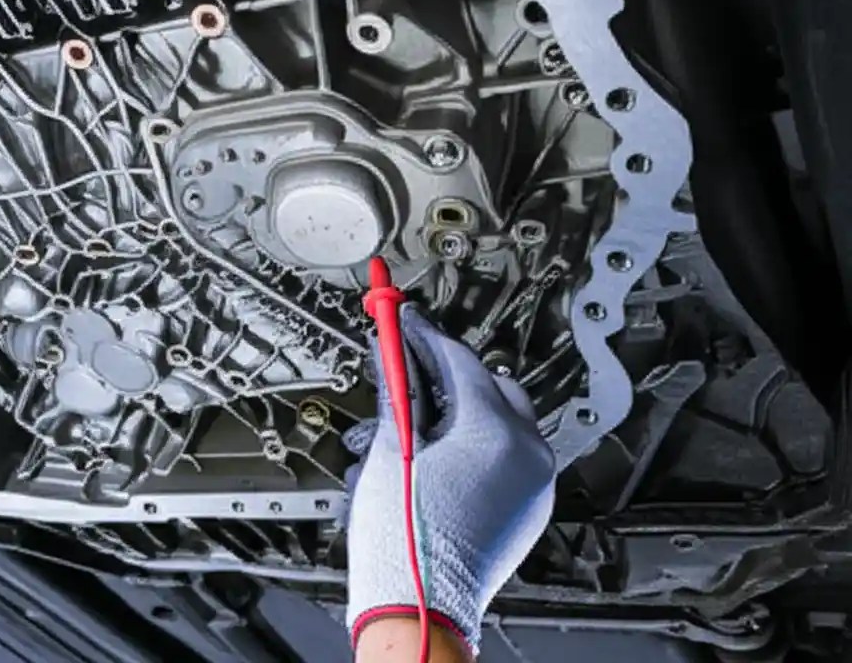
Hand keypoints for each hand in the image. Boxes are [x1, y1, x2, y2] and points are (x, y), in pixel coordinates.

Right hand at [344, 304, 554, 652]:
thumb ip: (399, 393)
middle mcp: (528, 452)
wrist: (420, 606)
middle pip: (491, 384)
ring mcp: (536, 482)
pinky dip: (480, 443)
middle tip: (410, 370)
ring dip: (466, 409)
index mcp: (494, 433)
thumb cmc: (404, 541)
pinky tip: (441, 454)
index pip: (459, 361)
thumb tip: (393, 353)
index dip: (424, 337)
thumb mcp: (392, 454)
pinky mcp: (532, 506)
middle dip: (450, 374)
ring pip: (506, 419)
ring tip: (421, 422)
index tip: (404, 322)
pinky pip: (512, 455)